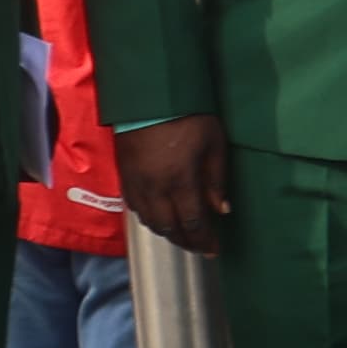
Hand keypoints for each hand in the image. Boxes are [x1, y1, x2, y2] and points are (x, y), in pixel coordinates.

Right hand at [118, 114, 235, 250]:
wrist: (149, 97)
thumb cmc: (189, 116)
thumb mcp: (214, 144)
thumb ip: (217, 180)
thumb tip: (221, 210)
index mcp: (180, 180)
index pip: (193, 222)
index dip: (204, 240)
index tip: (214, 250)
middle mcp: (155, 188)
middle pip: (169, 228)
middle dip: (187, 242)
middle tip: (201, 248)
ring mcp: (137, 183)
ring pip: (150, 221)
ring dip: (168, 232)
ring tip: (184, 235)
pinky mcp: (125, 176)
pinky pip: (135, 208)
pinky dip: (149, 218)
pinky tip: (160, 217)